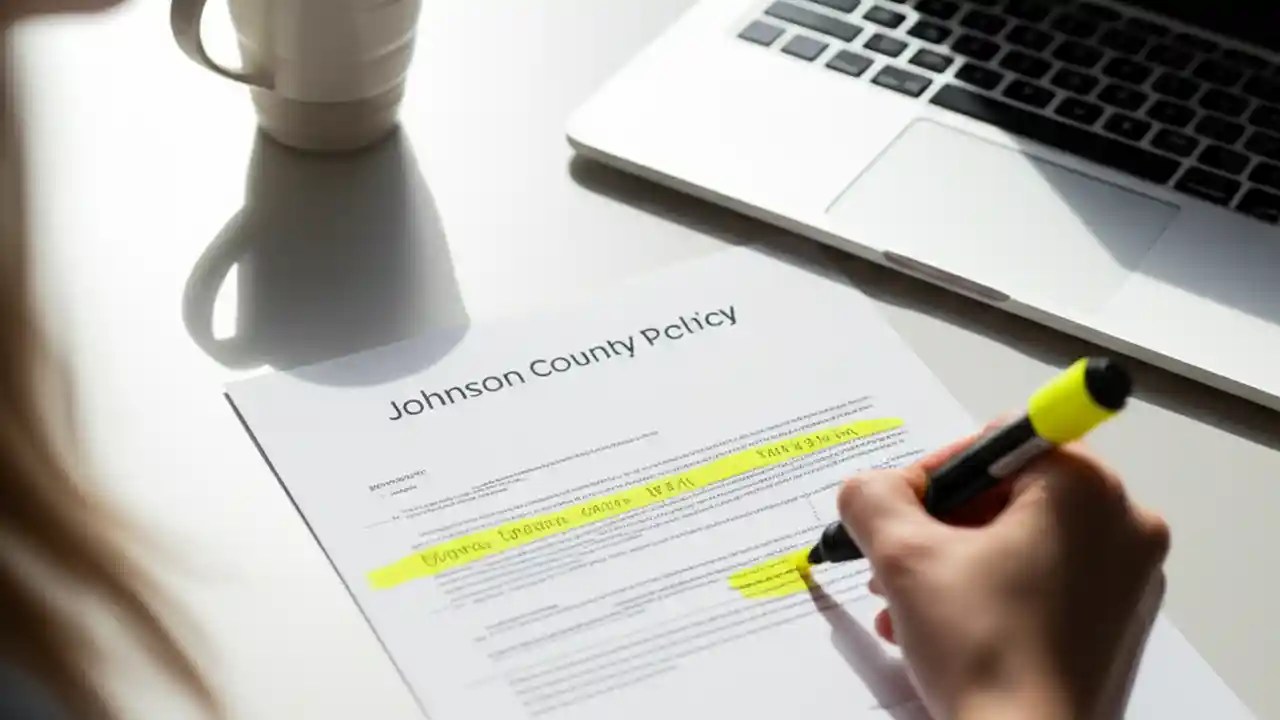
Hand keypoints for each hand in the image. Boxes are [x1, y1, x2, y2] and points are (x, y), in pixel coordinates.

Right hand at [837, 436, 1169, 719]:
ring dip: (958, 563)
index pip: (1000, 440)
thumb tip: (871, 488)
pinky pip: (1047, 582)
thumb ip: (874, 496)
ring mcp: (1130, 579)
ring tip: (912, 603)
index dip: (940, 470)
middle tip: (902, 560)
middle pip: (1012, 492)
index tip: (907, 508)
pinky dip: (994, 593)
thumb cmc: (984, 654)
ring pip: (1025, 541)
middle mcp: (1124, 525)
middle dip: (943, 525)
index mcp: (1086, 490)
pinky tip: (947, 627)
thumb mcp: (902, 556)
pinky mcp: (1119, 623)